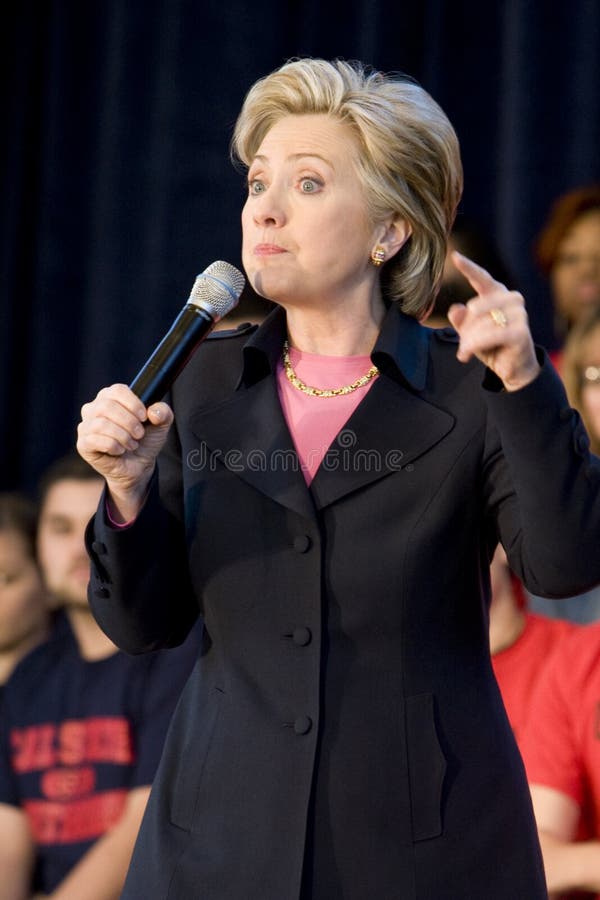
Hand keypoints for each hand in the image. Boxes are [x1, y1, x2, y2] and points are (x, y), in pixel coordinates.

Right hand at [76, 384, 173, 516]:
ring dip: (123, 436)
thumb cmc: (145, 440)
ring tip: (132, 444)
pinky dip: (113, 446)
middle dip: (129, 422)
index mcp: (110, 397)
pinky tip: (120, 450)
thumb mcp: (160, 425)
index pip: (117, 390)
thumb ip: (163, 412)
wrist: (138, 465)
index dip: (133, 403)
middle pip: (107, 406)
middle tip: (139, 434)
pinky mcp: (83, 444)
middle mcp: (94, 408)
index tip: (144, 417)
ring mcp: (86, 426)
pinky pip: (94, 440)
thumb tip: (153, 411)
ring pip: (101, 424)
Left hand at [446, 251, 539, 390]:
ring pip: (481, 322)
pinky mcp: (521, 332)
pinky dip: (476, 344)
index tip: (454, 256)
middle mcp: (512, 299)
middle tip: (462, 344)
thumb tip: (457, 309)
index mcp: (498, 294)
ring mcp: (519, 314)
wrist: (513, 368)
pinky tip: (467, 354)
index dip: (468, 268)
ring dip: (468, 340)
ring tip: (465, 352)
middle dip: (465, 328)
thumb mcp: (470, 332)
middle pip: (475, 306)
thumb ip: (461, 320)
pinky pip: (491, 334)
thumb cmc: (492, 345)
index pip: (482, 278)